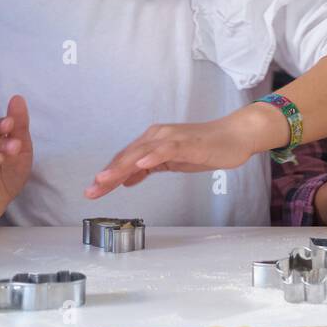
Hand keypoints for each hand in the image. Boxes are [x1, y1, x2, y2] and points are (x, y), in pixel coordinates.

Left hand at [85, 103, 284, 198]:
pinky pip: (167, 149)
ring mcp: (173, 138)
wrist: (235, 135)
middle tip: (91, 191)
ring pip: (142, 153)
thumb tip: (127, 178)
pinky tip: (142, 165)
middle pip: (128, 156)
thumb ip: (151, 167)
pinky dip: (153, 156)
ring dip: (123, 166)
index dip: (109, 174)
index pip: (126, 159)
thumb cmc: (207, 147)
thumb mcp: (174, 161)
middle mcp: (159, 136)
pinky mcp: (188, 143)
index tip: (93, 191)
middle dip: (109, 174)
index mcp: (154, 141)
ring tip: (106, 180)